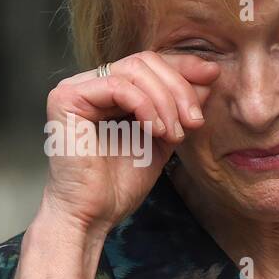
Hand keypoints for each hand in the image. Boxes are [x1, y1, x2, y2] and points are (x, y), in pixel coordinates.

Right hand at [40, 50, 219, 234]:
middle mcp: (89, 84)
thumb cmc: (119, 185)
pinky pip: (118, 87)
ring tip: (174, 134)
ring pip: (134, 71)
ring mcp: (75, 88)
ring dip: (165, 101)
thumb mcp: (162, 138)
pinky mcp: (66, 99)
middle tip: (195, 121)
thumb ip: (179, 107)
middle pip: (144, 62)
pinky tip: (156, 131)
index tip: (213, 76)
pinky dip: (146, 106)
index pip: (149, 64)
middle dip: (178, 88)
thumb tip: (209, 75)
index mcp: (108, 90)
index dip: (182, 67)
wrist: (92, 216)